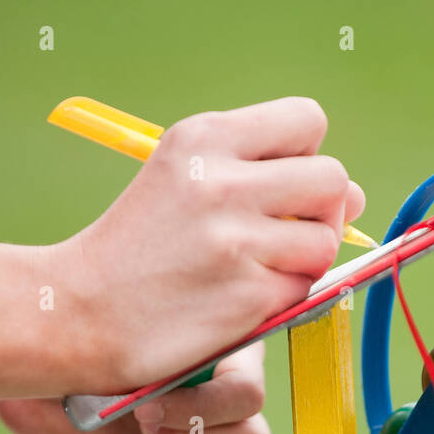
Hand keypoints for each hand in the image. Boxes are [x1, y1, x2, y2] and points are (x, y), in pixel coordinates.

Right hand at [54, 96, 364, 392]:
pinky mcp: (248, 295)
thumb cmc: (136, 252)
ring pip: (326, 239)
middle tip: (280, 237)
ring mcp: (237, 240)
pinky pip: (308, 289)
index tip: (277, 190)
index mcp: (203, 137)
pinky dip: (287, 299)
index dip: (305, 158)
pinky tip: (244, 302)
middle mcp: (222, 180)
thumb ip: (265, 176)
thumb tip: (355, 194)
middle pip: (332, 179)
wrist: (77, 312)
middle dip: (320, 211)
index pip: (307, 121)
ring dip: (306, 261)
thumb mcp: (183, 182)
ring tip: (257, 271)